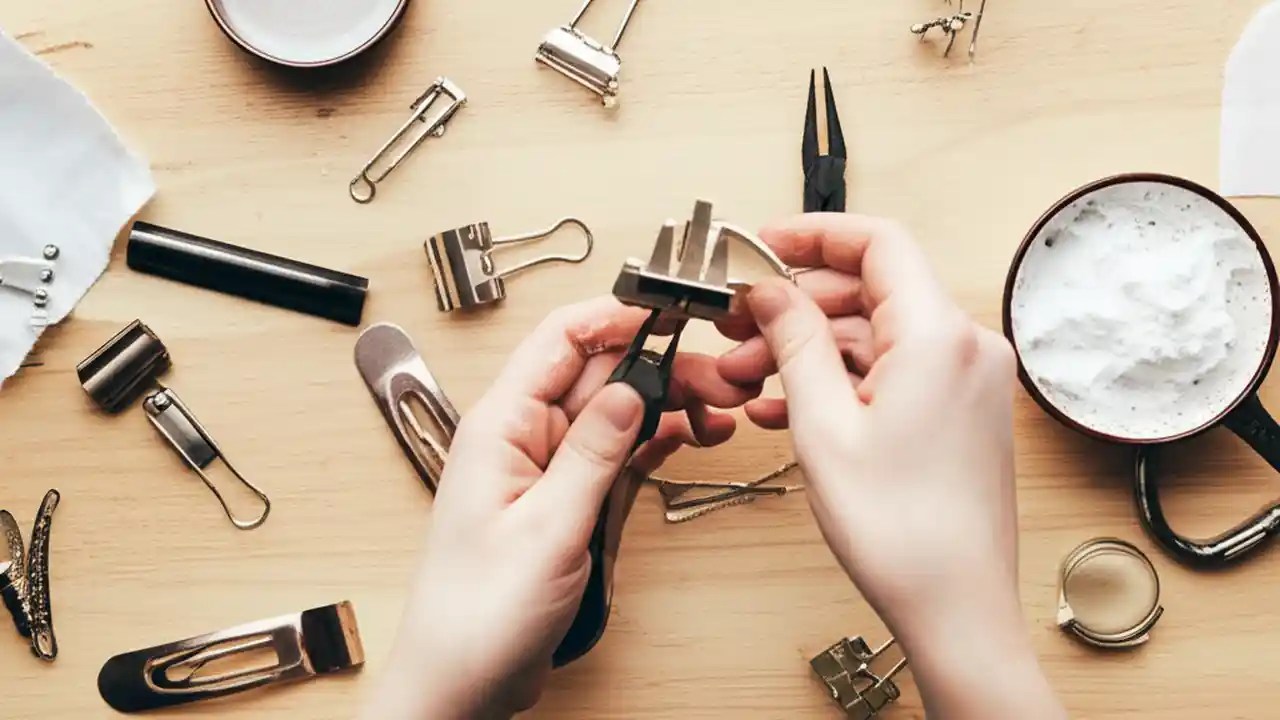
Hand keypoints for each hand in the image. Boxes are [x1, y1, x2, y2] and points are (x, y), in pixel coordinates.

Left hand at [360, 297, 755, 719]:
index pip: (561, 339)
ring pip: (612, 412)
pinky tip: (689, 437)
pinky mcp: (564, 500)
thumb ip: (593, 452)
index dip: (618, 316)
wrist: (460, 682)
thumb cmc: (477, 614)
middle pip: (597, 373)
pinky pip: (613, 454)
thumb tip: (631, 387)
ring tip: (716, 412)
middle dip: (660, 365)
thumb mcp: (548, 528)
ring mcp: (545, 469)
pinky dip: (652, 443)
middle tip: (718, 381)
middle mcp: (522, 437)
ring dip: (664, 405)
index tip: (676, 312)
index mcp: (501, 425)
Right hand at [717, 214, 1062, 718]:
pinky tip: (787, 406)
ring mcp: (967, 381)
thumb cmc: (901, 532)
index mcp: (939, 336)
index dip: (813, 234)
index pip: (877, 243)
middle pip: (870, 291)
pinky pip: (891, 373)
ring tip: (748, 379)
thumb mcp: (822, 424)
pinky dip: (841, 380)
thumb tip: (768, 289)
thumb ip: (792, 340)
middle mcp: (966, 347)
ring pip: (874, 336)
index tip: (763, 243)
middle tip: (738, 326)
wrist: (956, 607)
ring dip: (810, 350)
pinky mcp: (960, 411)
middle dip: (797, 305)